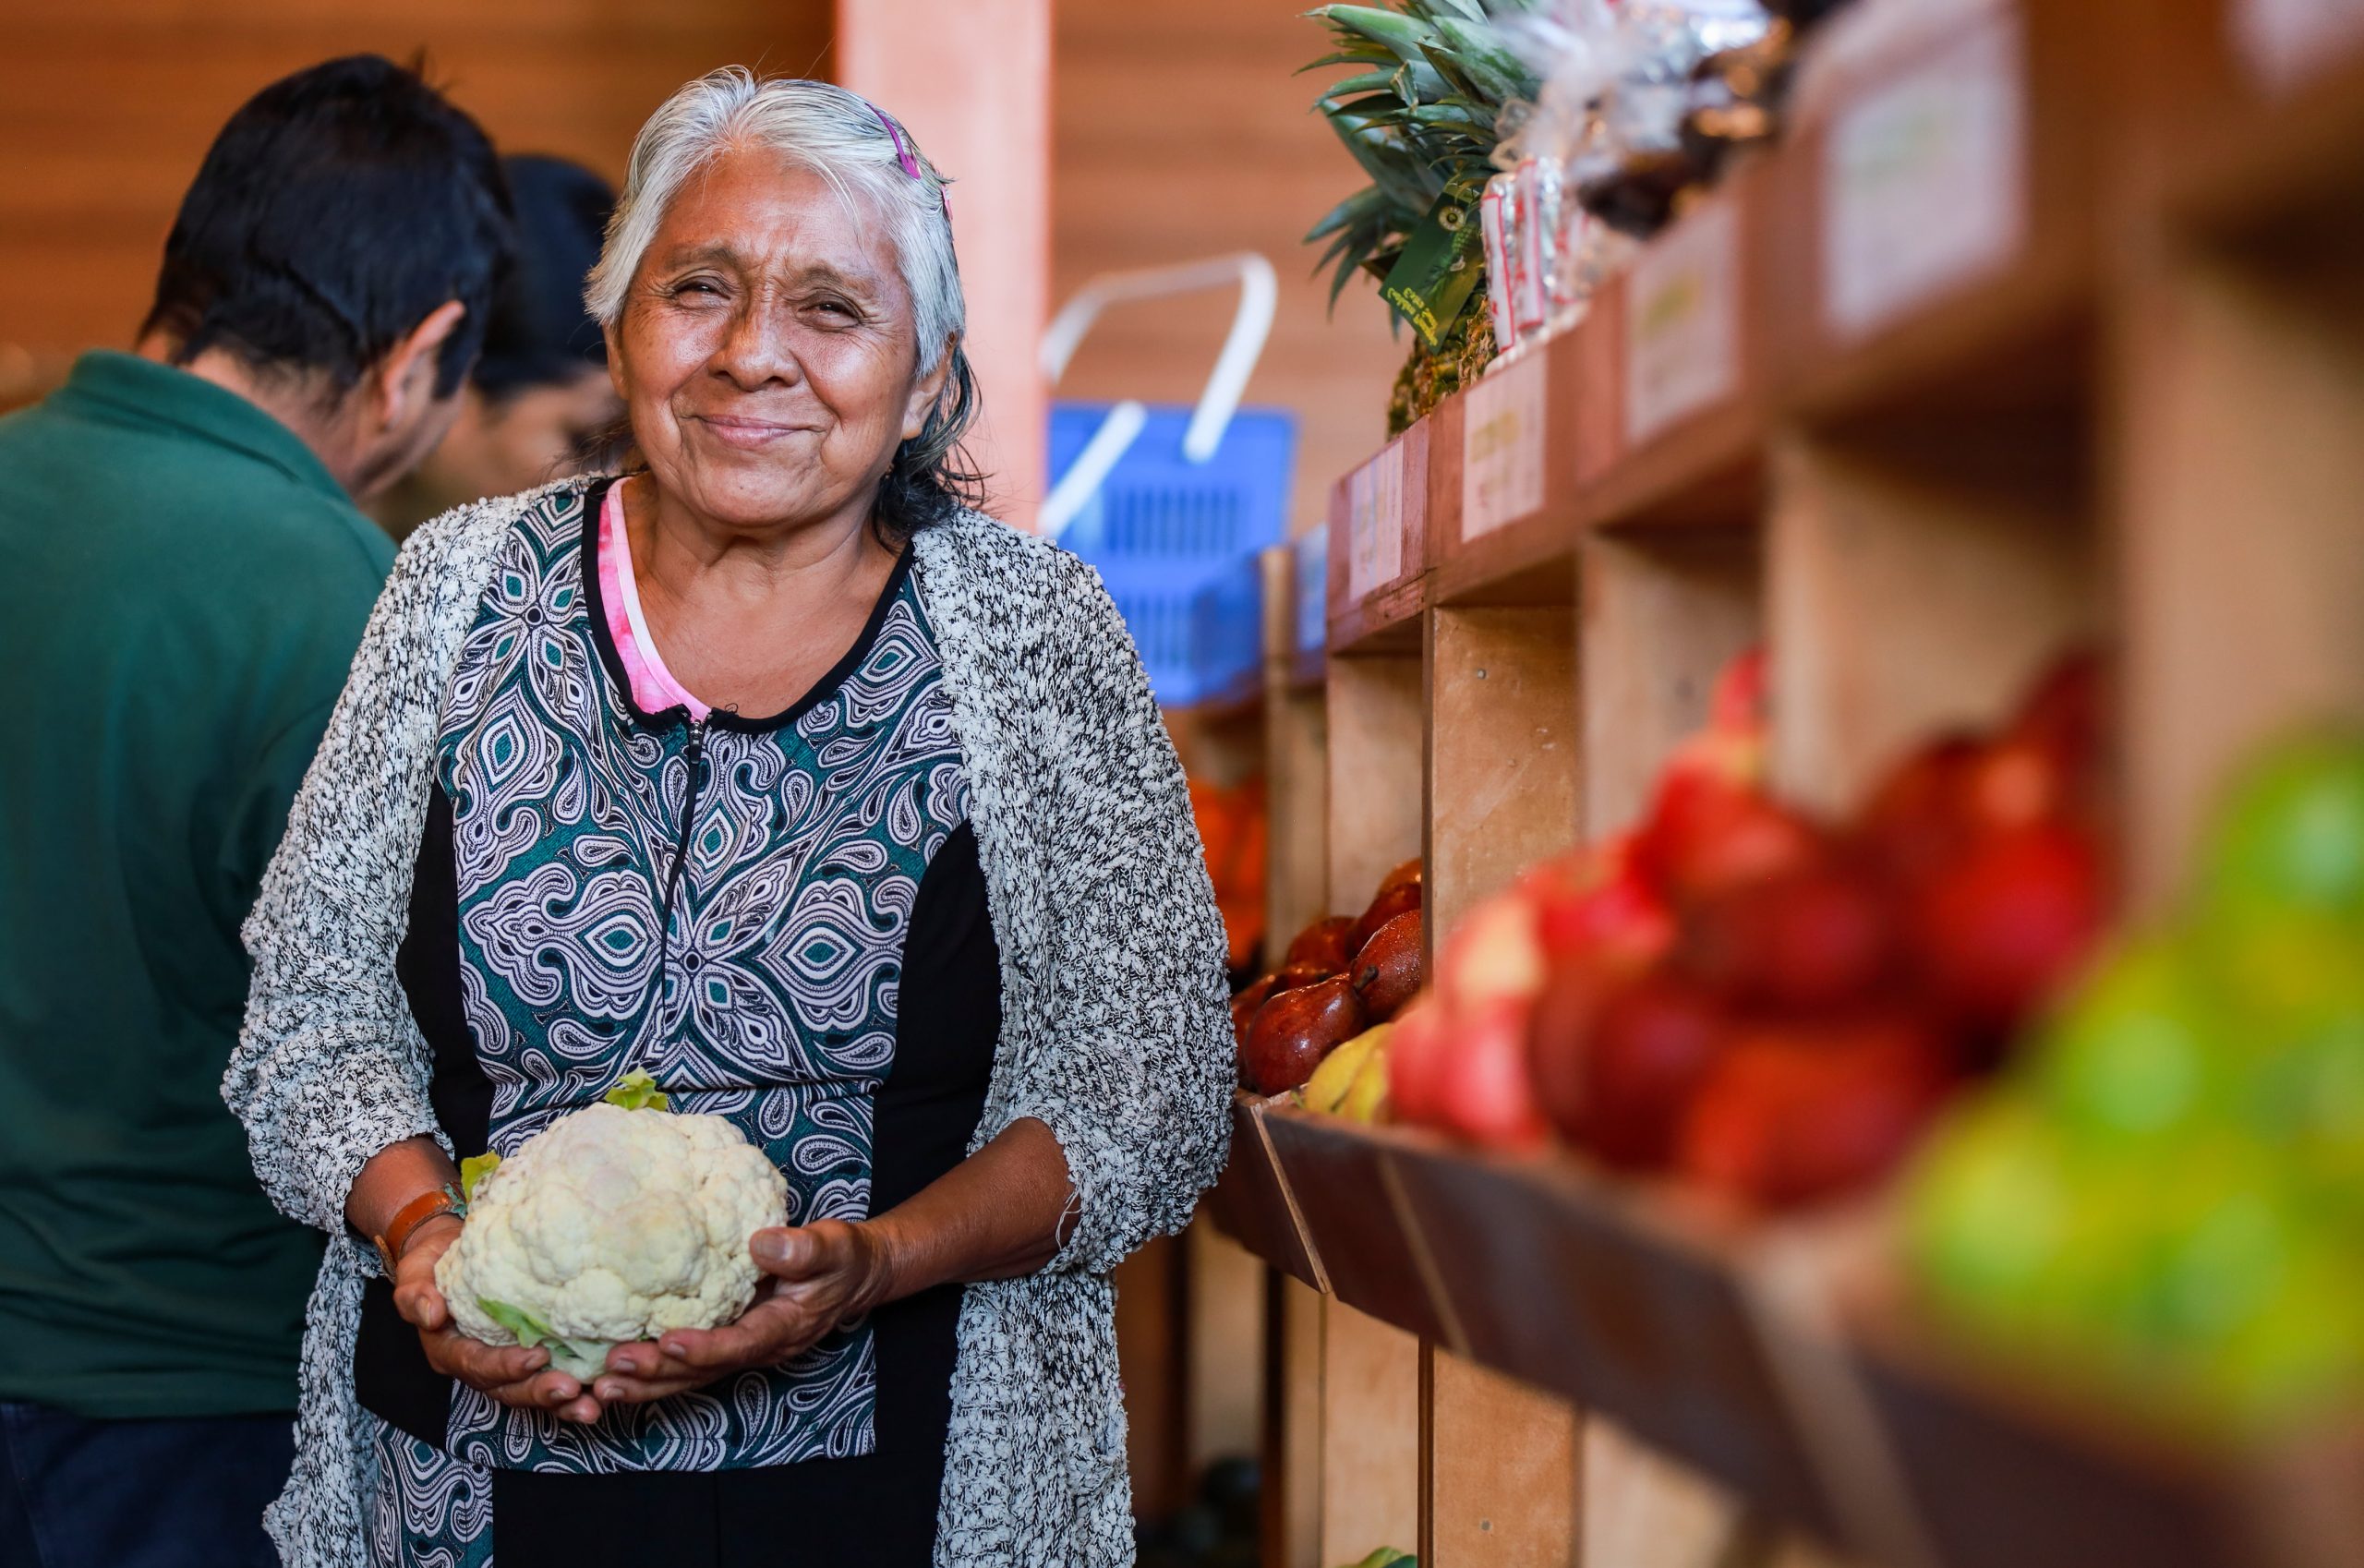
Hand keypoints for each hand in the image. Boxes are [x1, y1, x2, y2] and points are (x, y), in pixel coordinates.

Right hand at [392, 1215, 603, 1423]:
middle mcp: (480, 1365)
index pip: (477, 1365)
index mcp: (451, 1351)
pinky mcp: (531, 1353)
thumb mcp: (415, 1274)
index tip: (536, 1356)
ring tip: (592, 1406)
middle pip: (509, 1390)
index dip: (505, 1366)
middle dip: (540, 1393)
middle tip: (572, 1390)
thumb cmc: (432, 1264)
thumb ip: (416, 1295)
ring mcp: (507, 1363)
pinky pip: (551, 1377)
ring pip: (532, 1391)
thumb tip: (431, 1314)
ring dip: (562, 1403)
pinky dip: (576, 1388)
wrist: (450, 1254)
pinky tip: (604, 1391)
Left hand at [591, 1219, 893, 1406]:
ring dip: (647, 1384)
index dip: (706, 1347)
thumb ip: (803, 1249)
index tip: (669, 1342)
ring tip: (602, 1387)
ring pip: (690, 1377)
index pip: (741, 1343)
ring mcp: (741, 1350)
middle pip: (705, 1371)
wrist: (852, 1277)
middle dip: (659, 1374)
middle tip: (614, 1368)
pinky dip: (653, 1374)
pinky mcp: (726, 1342)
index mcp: (784, 1327)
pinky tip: (616, 1375)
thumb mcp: (834, 1248)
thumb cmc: (842, 1259)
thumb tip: (761, 1243)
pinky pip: (687, 1366)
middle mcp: (759, 1348)